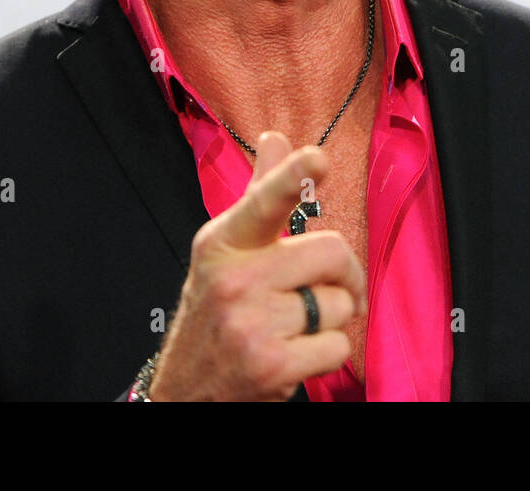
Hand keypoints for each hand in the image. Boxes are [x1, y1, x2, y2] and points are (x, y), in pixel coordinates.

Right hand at [149, 131, 366, 400]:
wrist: (185, 390)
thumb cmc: (214, 312)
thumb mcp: (226, 252)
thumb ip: (259, 197)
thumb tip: (276, 139)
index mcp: (223, 242)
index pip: (262, 202)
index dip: (293, 178)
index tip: (317, 160)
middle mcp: (234, 279)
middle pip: (331, 251)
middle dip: (344, 274)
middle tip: (329, 289)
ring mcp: (252, 324)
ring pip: (340, 303)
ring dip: (331, 319)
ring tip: (295, 327)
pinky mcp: (272, 365)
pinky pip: (337, 345)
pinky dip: (327, 353)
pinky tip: (296, 354)